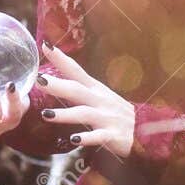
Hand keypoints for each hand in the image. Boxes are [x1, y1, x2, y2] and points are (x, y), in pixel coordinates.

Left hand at [34, 43, 134, 160]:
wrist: (145, 131)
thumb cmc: (116, 113)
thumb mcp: (99, 97)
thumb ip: (80, 90)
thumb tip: (55, 82)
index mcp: (95, 89)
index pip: (76, 70)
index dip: (61, 58)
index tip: (45, 45)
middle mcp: (100, 100)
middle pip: (77, 90)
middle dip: (58, 85)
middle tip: (39, 80)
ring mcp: (107, 117)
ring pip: (84, 113)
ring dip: (65, 114)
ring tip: (46, 115)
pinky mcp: (113, 135)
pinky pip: (99, 136)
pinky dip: (87, 138)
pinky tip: (74, 139)